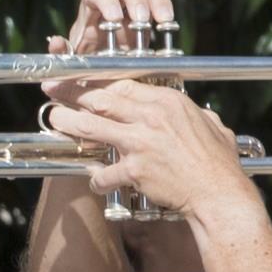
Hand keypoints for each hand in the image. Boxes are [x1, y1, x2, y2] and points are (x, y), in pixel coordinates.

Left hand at [46, 79, 259, 231]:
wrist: (219, 193)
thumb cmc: (218, 162)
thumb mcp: (211, 124)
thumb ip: (196, 115)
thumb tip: (197, 113)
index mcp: (166, 102)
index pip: (122, 84)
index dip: (96, 81)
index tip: (80, 78)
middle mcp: (150, 117)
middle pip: (100, 99)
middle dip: (71, 92)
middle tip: (52, 89)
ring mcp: (140, 143)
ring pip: (90, 127)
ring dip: (67, 123)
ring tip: (53, 119)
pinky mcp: (134, 170)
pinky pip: (103, 173)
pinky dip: (96, 179)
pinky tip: (95, 182)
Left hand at [51, 0, 179, 67]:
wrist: (104, 81)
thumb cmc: (85, 71)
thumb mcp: (72, 67)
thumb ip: (63, 56)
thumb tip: (56, 42)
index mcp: (89, 15)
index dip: (104, 0)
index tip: (115, 18)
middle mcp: (110, 6)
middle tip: (142, 18)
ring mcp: (131, 10)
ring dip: (155, 0)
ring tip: (163, 21)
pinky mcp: (149, 19)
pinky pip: (159, 3)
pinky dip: (166, 9)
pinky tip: (170, 25)